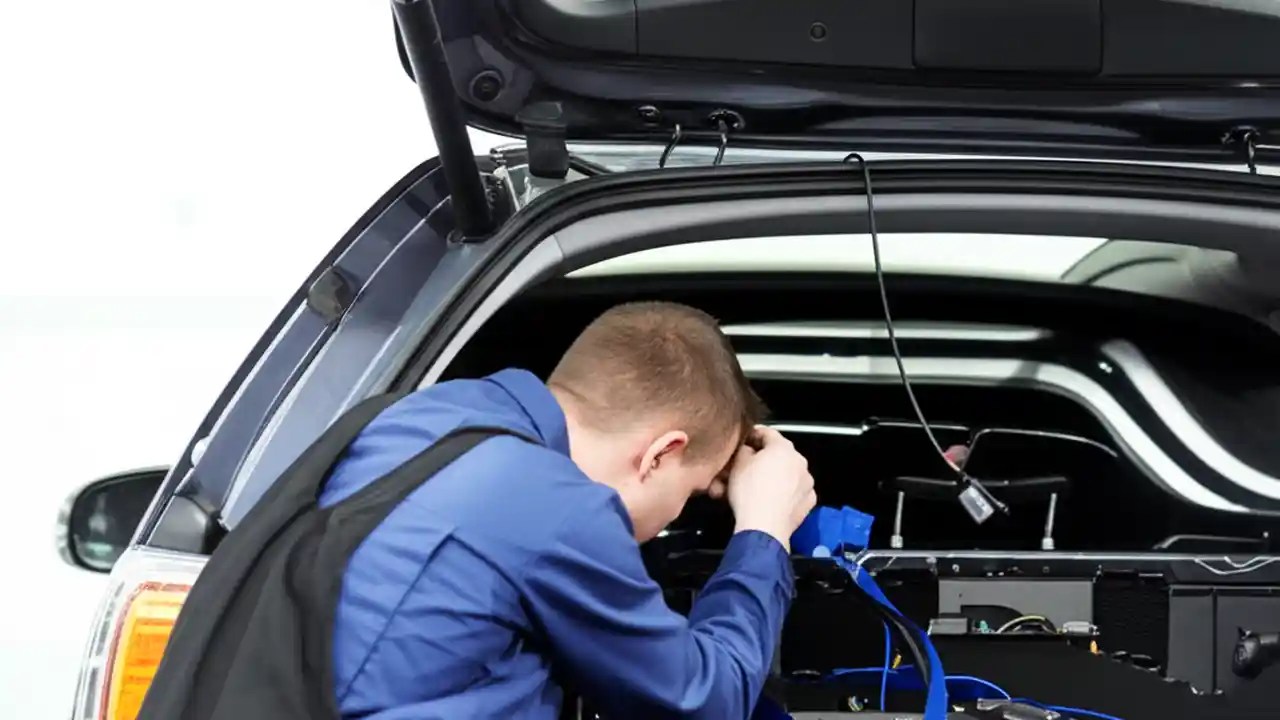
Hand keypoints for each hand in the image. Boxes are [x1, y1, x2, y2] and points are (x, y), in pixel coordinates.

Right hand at [726, 426, 815, 552]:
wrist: (764, 527)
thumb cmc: (749, 493)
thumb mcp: (737, 464)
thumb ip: (744, 449)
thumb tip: (748, 449)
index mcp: (783, 448)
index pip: (768, 433)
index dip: (754, 435)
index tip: (746, 440)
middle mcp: (800, 462)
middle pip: (780, 454)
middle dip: (765, 458)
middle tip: (749, 466)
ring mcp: (807, 482)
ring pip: (789, 473)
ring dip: (777, 476)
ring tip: (761, 486)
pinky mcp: (808, 501)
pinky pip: (795, 491)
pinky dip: (786, 493)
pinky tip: (773, 500)